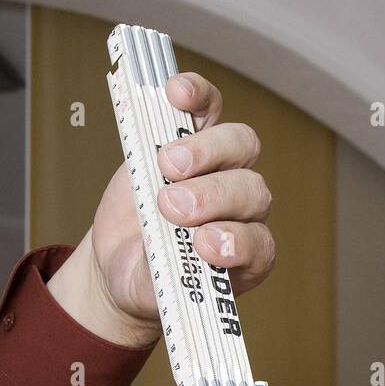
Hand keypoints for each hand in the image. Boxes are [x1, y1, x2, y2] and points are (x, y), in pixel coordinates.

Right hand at [48, 71, 274, 344]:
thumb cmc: (146, 280)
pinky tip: (176, 93)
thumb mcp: (148, 293)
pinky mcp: (194, 137)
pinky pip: (209, 107)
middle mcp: (243, 211)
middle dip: (212, 196)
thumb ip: (160, 278)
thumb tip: (164, 251)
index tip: (205, 246)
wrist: (126, 259)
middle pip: (249, 190)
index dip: (237, 241)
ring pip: (238, 146)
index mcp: (245, 256)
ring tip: (166, 165)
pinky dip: (196, 95)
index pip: (258, 243)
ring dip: (205, 151)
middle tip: (172, 208)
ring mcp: (222, 170)